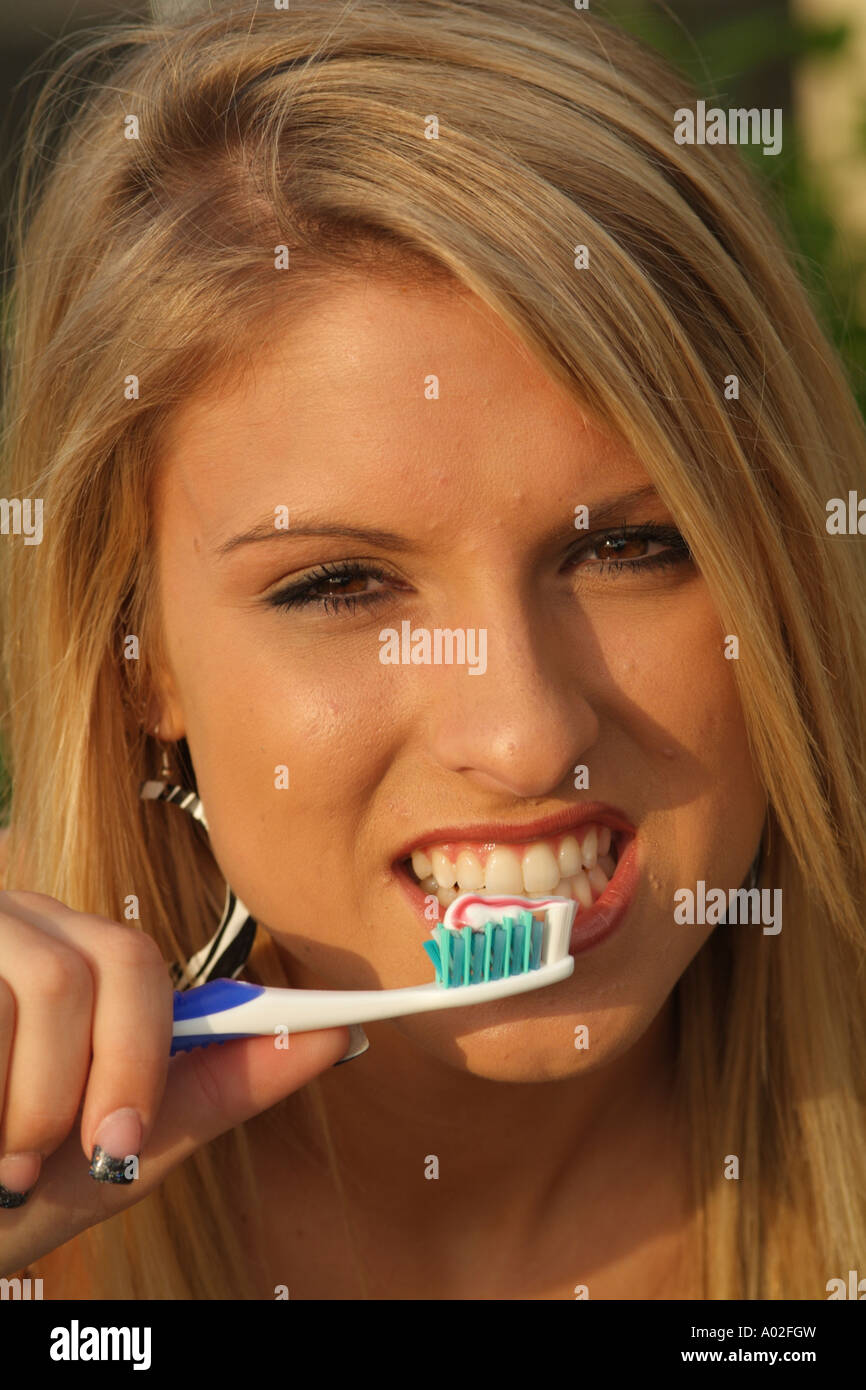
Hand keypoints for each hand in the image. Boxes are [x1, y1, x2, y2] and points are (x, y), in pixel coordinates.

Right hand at [0, 889, 347, 1274]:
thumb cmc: (8, 1185)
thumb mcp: (112, 1148)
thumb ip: (214, 1088)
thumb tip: (335, 1032)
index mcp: (64, 962)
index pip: (144, 964)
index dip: (174, 1036)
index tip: (206, 1097)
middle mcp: (14, 926)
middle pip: (115, 962)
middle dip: (109, 1081)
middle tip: (74, 1160)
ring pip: (49, 986)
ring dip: (28, 1105)